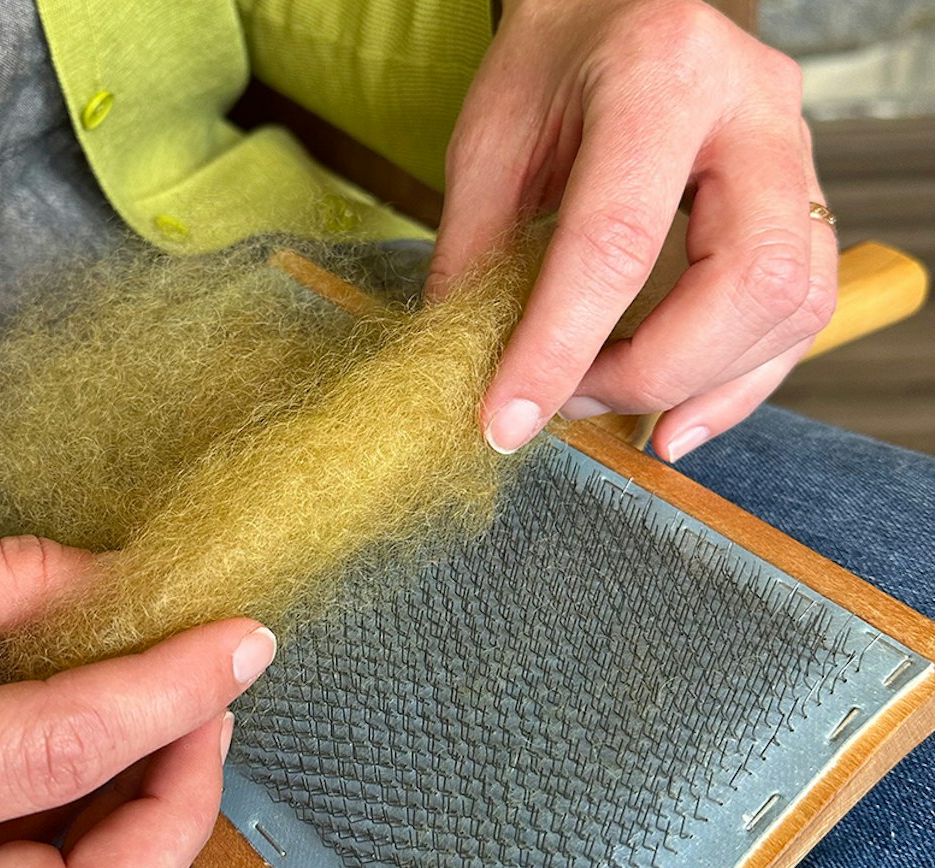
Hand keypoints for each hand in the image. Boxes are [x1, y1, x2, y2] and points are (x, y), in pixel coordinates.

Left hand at [428, 0, 836, 460]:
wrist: (617, 11)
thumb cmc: (551, 68)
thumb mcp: (490, 147)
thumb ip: (477, 259)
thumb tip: (466, 377)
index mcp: (659, 75)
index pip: (617, 240)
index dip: (559, 348)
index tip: (506, 421)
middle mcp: (753, 109)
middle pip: (748, 279)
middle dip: (653, 371)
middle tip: (570, 399)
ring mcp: (797, 153)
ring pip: (792, 305)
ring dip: (697, 386)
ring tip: (606, 401)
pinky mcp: (805, 202)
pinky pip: (800, 315)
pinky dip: (735, 384)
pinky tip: (672, 418)